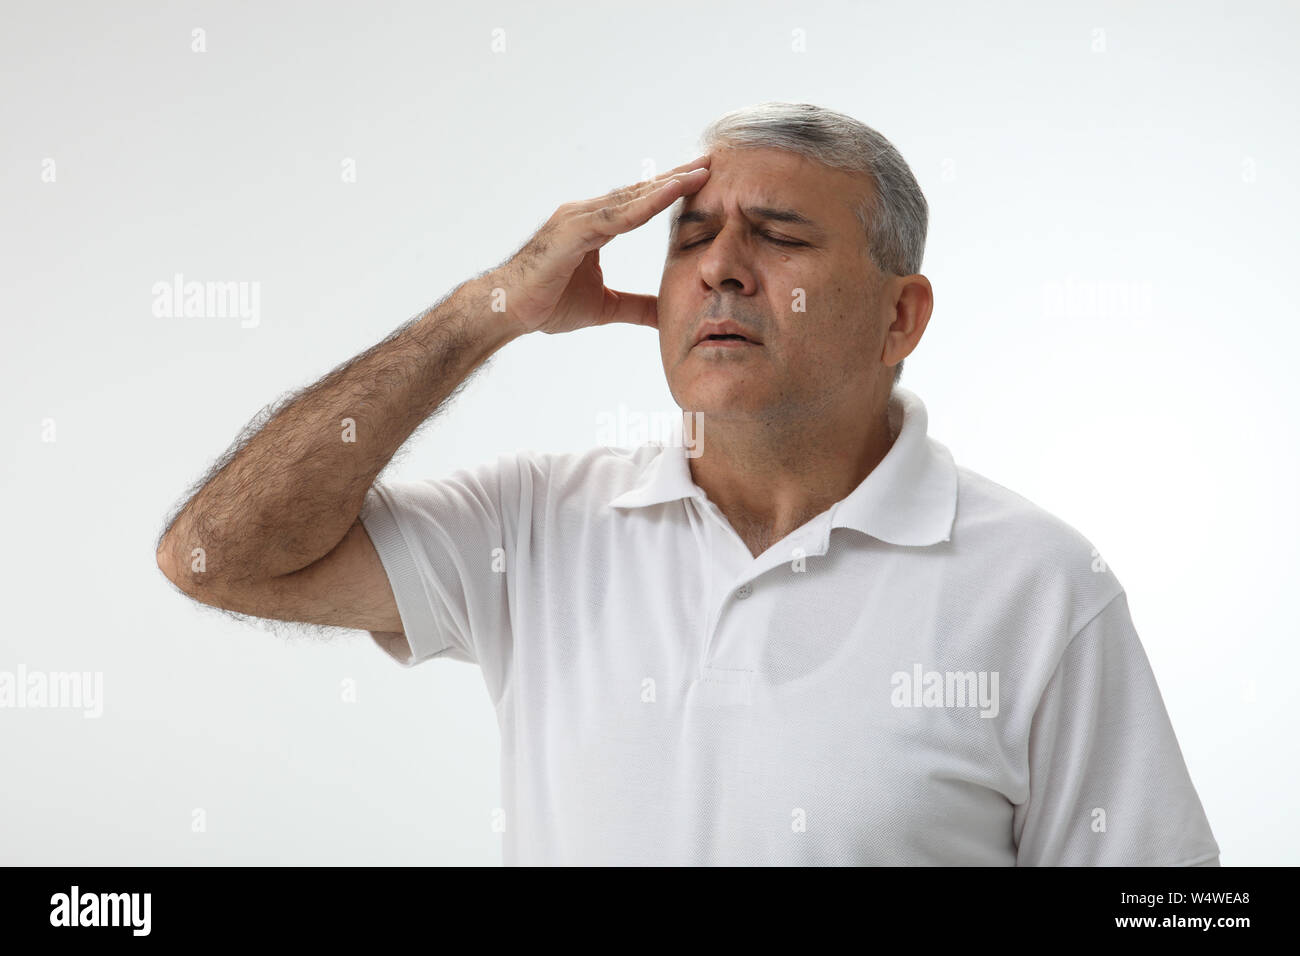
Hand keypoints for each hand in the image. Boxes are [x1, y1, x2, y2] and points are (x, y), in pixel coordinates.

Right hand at [483, 155, 710, 335]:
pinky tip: (669, 193)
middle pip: (639, 192)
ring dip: (666, 185)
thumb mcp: (605, 307)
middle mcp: (587, 215)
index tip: (703, 182)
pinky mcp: (570, 231)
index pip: (640, 204)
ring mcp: (577, 219)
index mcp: (595, 227)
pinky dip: (644, 205)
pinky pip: (615, 216)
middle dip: (676, 178)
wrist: (505, 310)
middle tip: (711, 164)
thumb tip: (668, 314)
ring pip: (630, 198)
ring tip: (699, 173)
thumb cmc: (546, 303)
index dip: (670, 193)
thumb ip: (636, 306)